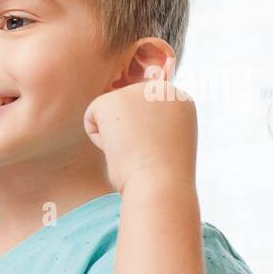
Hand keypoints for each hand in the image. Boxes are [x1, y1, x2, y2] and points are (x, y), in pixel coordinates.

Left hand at [83, 59, 196, 193]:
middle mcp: (163, 88)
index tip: (158, 152)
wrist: (160, 185)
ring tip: (135, 150)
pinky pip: (92, 116)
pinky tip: (119, 147)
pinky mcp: (114, 99)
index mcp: (180, 101)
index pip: (145, 113)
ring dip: (115, 136)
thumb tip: (129, 122)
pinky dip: (98, 138)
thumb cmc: (162, 176)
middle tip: (146, 152)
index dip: (145, 138)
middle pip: (127, 110)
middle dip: (129, 134)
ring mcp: (139, 91)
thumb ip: (155, 125)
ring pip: (109, 113)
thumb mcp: (167, 142)